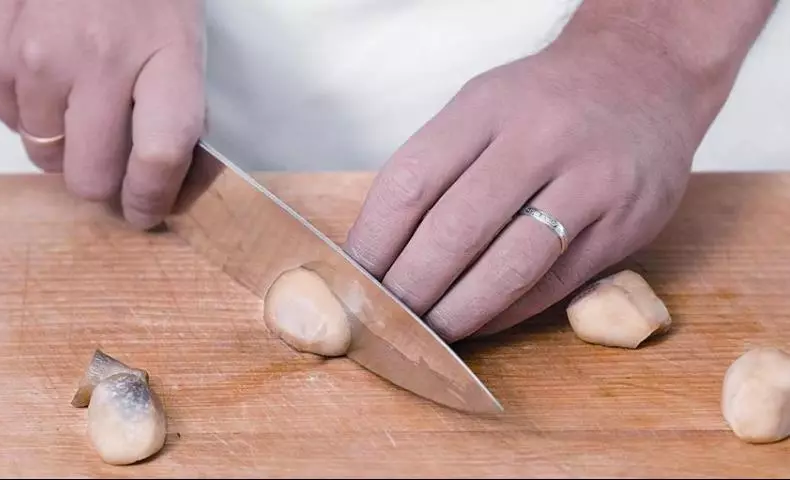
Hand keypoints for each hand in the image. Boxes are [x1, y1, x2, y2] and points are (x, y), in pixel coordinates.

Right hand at [0, 0, 208, 228]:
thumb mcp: (180, 38)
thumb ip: (175, 106)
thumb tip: (163, 178)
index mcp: (161, 55)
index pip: (160, 156)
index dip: (150, 199)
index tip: (144, 211)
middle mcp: (94, 60)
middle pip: (90, 175)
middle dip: (102, 180)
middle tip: (109, 160)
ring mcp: (32, 54)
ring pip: (42, 154)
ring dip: (62, 140)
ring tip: (77, 94)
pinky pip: (7, 117)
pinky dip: (28, 107)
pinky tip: (45, 67)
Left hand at [343, 22, 727, 342]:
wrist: (646, 72)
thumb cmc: (545, 101)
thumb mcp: (483, 105)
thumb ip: (437, 167)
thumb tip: (380, 249)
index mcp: (486, 106)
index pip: (410, 182)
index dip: (374, 241)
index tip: (353, 278)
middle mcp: (538, 138)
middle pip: (454, 231)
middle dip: (410, 288)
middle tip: (387, 318)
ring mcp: (589, 181)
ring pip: (508, 266)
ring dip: (457, 311)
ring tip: (428, 333)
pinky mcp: (624, 224)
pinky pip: (552, 283)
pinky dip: (506, 312)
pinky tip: (480, 322)